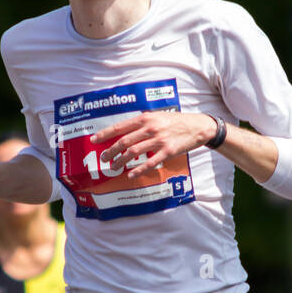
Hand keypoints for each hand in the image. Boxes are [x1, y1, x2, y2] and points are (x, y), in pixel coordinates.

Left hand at [96, 112, 218, 179]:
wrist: (197, 126)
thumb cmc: (175, 122)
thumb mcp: (157, 117)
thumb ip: (142, 124)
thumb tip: (125, 132)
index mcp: (146, 118)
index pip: (120, 127)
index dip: (105, 134)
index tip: (94, 140)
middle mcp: (150, 128)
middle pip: (124, 142)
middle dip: (110, 151)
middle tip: (103, 159)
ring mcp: (159, 141)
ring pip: (134, 153)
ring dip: (121, 162)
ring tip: (114, 167)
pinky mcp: (167, 152)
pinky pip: (149, 163)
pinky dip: (138, 170)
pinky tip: (130, 175)